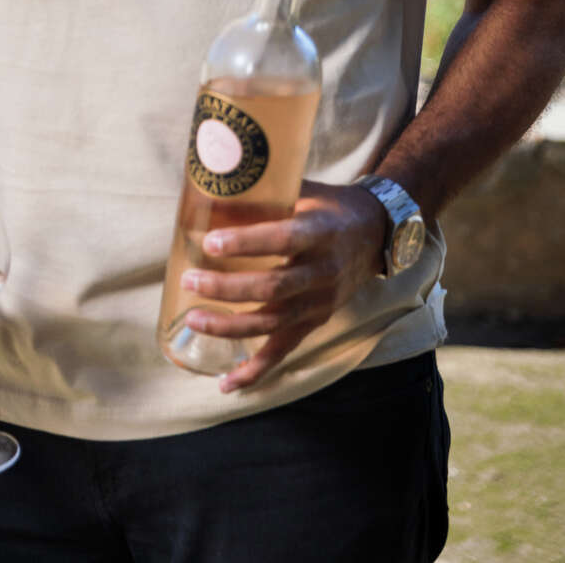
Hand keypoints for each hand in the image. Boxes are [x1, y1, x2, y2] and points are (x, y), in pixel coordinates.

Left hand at [179, 181, 384, 392]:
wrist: (374, 233)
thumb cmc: (328, 205)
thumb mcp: (304, 189)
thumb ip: (265, 190)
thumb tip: (213, 180)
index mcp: (320, 232)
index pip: (282, 239)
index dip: (246, 243)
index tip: (209, 243)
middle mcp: (322, 271)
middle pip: (272, 288)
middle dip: (226, 289)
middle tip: (189, 281)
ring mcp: (320, 302)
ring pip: (272, 322)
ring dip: (230, 327)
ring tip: (193, 319)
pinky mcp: (315, 322)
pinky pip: (282, 351)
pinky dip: (254, 370)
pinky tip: (226, 383)